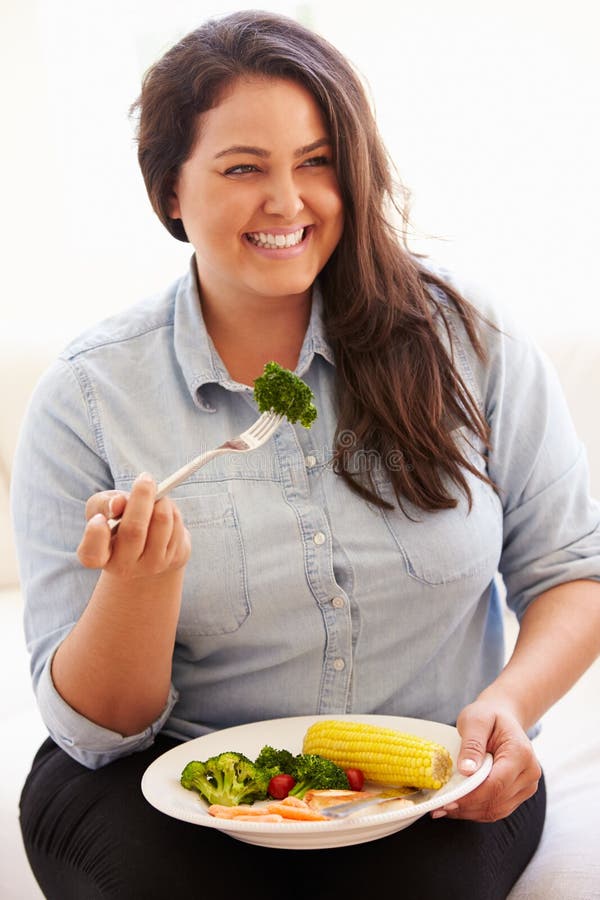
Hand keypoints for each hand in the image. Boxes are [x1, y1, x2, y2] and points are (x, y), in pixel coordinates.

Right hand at [77, 473, 190, 578]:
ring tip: (157, 497)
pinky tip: (165, 511)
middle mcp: (123, 566)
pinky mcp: (173, 559)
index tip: (99, 518)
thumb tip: (118, 503)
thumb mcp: (103, 509)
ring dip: (161, 500)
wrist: (148, 542)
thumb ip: (103, 504)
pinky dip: (172, 509)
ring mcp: (151, 566)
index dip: (95, 535)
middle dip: (141, 498)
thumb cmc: (118, 520)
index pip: (91, 554)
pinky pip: (177, 525)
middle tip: (145, 478)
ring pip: (161, 522)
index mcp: (99, 556)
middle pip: (134, 531)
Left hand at [431, 700, 541, 822]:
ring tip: (443, 809)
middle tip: (438, 807)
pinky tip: (456, 807)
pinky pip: (497, 809)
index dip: (471, 796)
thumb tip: (466, 771)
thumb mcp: (475, 721)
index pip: (496, 784)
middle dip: (466, 807)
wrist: (503, 717)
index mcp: (521, 753)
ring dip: (469, 813)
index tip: (448, 799)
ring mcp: (526, 786)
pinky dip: (476, 811)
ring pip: (497, 810)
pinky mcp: (519, 793)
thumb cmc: (488, 716)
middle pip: (496, 800)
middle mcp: (529, 773)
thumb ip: (472, 744)